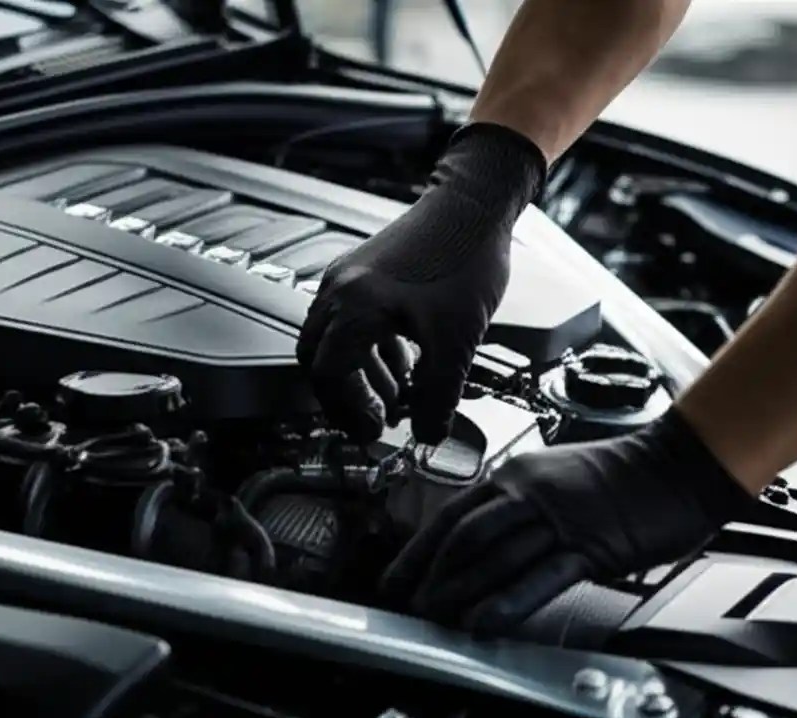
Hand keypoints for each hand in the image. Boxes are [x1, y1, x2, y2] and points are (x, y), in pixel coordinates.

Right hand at [297, 123, 544, 443]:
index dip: (349, 412)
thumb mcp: (456, 340)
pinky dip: (371, 348)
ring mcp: (349, 276)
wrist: (476, 204)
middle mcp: (341, 289)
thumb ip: (439, 395)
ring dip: (361, 374)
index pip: (328, 375)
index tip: (373, 431)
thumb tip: (429, 433)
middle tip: (371, 420)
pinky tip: (404, 361)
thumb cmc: (464, 257)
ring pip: (335, 339)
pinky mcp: (366, 269)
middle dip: (345, 396)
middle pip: (319, 359)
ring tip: (395, 397)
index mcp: (354, 307)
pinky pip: (351, 319)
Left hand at [381, 408, 753, 634]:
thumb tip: (478, 540)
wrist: (678, 466)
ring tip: (434, 616)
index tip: (396, 577)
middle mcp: (531, 494)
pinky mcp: (591, 548)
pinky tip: (484, 618)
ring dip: (459, 589)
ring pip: (496, 557)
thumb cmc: (622, 474)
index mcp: (517, 476)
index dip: (418, 550)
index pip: (453, 515)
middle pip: (464, 537)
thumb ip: (517, 505)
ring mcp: (560, 521)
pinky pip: (541, 576)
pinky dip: (508, 600)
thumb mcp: (556, 478)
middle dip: (431, 574)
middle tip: (408, 603)